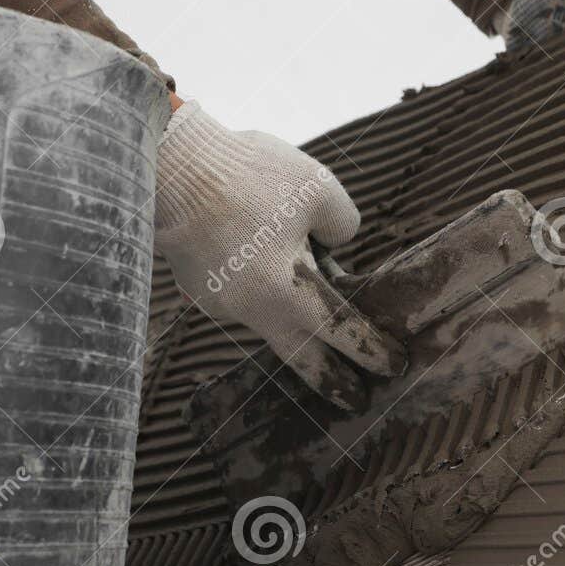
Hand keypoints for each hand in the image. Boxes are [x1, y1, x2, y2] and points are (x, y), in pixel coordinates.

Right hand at [154, 100, 405, 409]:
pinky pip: (242, 295)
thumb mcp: (317, 188)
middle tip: (355, 399)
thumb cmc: (249, 175)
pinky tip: (260, 255)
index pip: (342, 332)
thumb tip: (334, 245)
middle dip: (330, 380)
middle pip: (301, 358)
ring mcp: (221, 304)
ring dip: (294, 317)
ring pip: (269, 320)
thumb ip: (341, 225)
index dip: (372, 350)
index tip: (395, 366)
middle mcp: (253, 311)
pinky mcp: (199, 289)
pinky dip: (261, 287)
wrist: (169, 166)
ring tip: (314, 293)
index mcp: (289, 292)